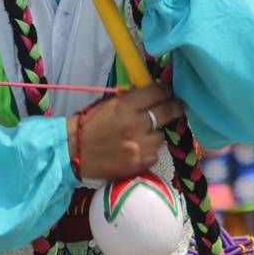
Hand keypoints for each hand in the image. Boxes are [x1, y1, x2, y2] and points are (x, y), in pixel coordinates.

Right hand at [67, 84, 184, 180]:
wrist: (74, 151)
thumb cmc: (88, 124)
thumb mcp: (108, 104)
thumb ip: (129, 99)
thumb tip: (149, 94)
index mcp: (125, 106)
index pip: (156, 92)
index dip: (165, 91)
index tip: (168, 92)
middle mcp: (136, 124)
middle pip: (167, 112)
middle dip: (175, 108)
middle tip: (179, 106)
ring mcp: (140, 145)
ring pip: (161, 136)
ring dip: (156, 134)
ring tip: (146, 135)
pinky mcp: (140, 163)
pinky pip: (154, 154)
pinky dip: (149, 151)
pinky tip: (138, 150)